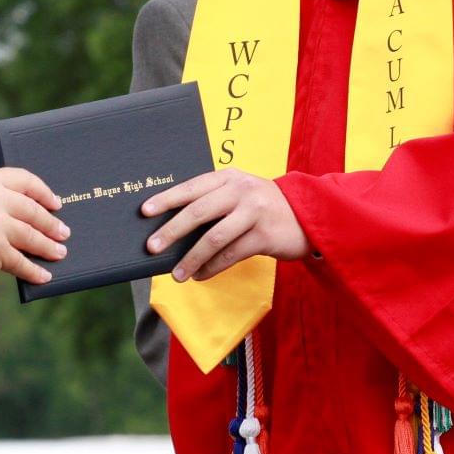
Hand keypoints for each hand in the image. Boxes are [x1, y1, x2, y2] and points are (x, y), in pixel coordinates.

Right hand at [0, 168, 68, 290]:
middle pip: (32, 210)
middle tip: (63, 232)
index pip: (23, 180)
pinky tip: (44, 275)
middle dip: (51, 223)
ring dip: (49, 246)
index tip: (55, 203)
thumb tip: (30, 213)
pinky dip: (35, 270)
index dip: (43, 192)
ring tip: (59, 252)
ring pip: (32, 236)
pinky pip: (22, 262)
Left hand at [141, 169, 308, 281]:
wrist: (308, 216)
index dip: (167, 198)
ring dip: (192, 258)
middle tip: (152, 247)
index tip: (144, 211)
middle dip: (172, 230)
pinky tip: (200, 275)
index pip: (192, 187)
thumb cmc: (262, 208)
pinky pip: (231, 254)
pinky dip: (212, 267)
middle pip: (199, 211)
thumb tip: (173, 228)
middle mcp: (241, 191)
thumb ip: (213, 202)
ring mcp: (254, 212)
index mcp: (229, 177)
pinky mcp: (265, 235)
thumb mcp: (240, 195)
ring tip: (177, 274)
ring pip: (214, 238)